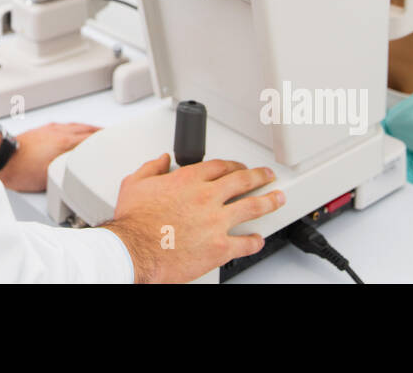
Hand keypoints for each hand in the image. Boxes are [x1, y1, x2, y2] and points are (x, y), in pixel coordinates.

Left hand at [0, 123, 100, 191]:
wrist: (3, 160)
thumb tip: (78, 178)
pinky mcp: (42, 130)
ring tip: (94, 132)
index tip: (114, 139)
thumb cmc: (22, 170)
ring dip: (87, 129)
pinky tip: (72, 132)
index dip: (104, 139)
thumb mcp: (50, 178)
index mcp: (64, 143)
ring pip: (75, 126)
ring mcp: (50, 130)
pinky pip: (65, 126)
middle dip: (99, 132)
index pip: (91, 138)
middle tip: (109, 134)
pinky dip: (74, 128)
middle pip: (86, 129)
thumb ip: (68, 173)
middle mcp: (59, 133)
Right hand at [103, 154, 283, 283]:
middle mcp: (206, 197)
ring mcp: (216, 222)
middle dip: (259, 177)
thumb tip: (161, 160)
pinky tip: (258, 239)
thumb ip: (151, 168)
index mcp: (188, 180)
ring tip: (278, 198)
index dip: (234, 165)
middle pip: (242, 181)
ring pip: (252, 207)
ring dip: (269, 201)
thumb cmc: (133, 222)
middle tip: (267, 176)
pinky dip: (255, 241)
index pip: (220, 166)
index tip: (239, 167)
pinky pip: (245, 243)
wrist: (135, 251)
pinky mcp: (220, 247)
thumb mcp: (135, 184)